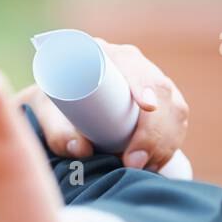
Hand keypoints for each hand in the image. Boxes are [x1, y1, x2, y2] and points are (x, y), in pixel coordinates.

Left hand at [18, 37, 188, 171]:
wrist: (57, 108)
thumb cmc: (50, 107)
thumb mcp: (45, 115)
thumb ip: (57, 132)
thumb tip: (82, 150)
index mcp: (100, 53)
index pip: (129, 61)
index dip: (143, 81)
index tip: (146, 106)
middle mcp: (130, 64)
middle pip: (159, 88)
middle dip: (154, 128)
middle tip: (133, 161)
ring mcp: (150, 82)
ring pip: (173, 108)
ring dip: (165, 142)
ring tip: (142, 168)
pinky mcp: (161, 102)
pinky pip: (177, 121)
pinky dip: (170, 145)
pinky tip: (156, 163)